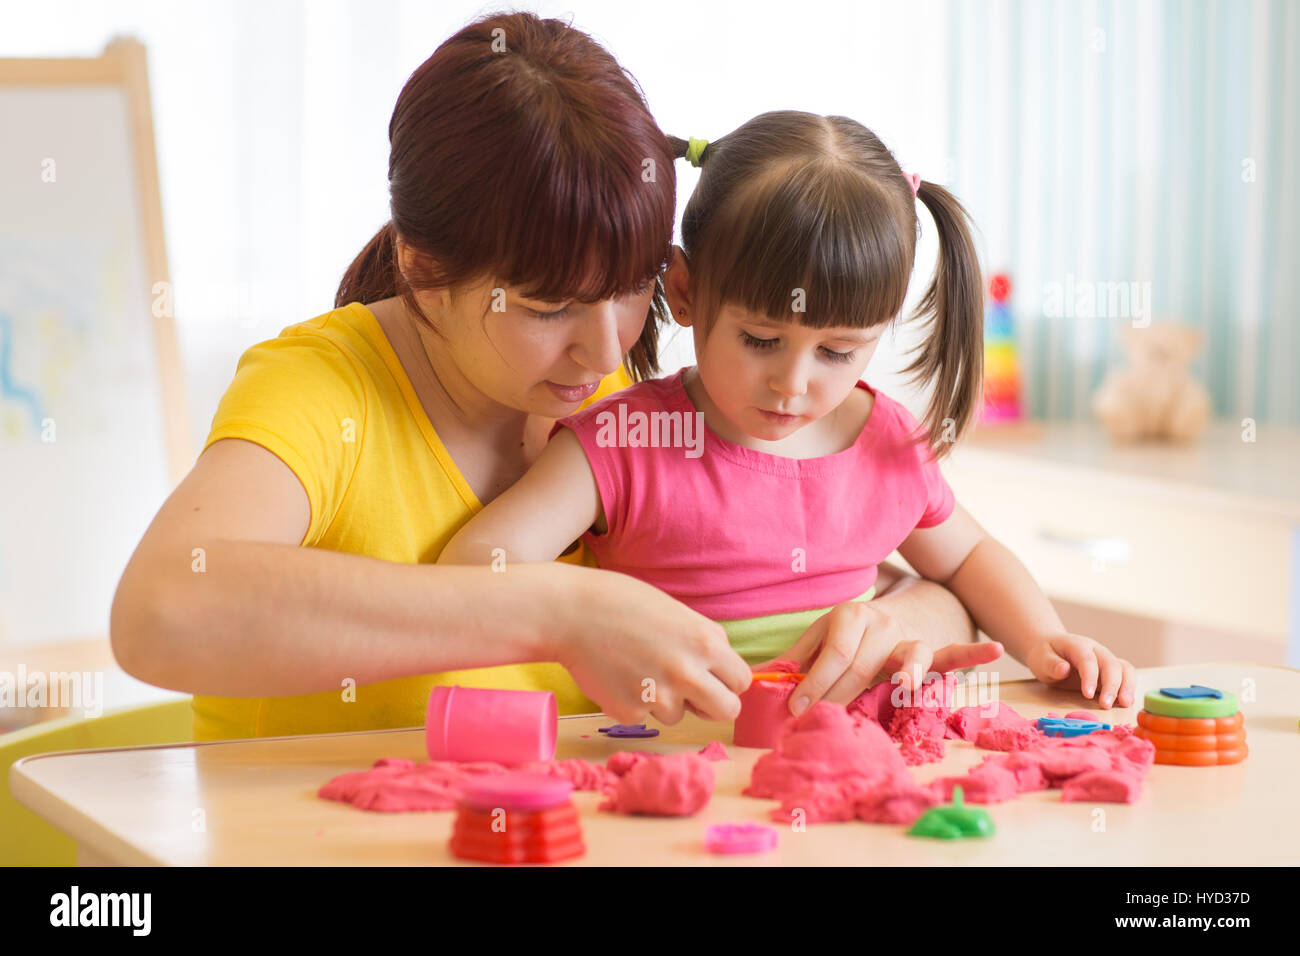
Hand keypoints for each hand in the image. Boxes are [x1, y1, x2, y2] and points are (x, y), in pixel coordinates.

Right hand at [548, 567, 751, 724]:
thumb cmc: (623, 604)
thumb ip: (705, 643)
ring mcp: (658, 698)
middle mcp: (687, 673)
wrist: (569, 613)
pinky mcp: (629, 714)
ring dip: (665, 701)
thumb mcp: (678, 613)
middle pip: (726, 711)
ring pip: (679, 715)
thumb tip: (724, 671)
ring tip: (638, 668)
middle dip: (711, 705)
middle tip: (691, 692)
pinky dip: (634, 703)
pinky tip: (618, 676)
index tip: (714, 679)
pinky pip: (644, 718)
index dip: (727, 681)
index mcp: (705, 643)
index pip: (742, 682)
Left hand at [757, 601, 1003, 715]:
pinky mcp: (932, 649)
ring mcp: (908, 636)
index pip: (830, 657)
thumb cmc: (846, 635)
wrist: (891, 612)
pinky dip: (974, 653)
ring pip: (906, 658)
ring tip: (902, 686)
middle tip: (821, 718)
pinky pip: (955, 653)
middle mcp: (880, 623)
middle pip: (861, 666)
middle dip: (838, 695)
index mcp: (847, 617)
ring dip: (904, 674)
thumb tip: (758, 680)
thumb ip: (794, 658)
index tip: (795, 709)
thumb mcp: (816, 637)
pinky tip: (995, 651)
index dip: (812, 684)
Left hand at [1025, 633, 1136, 708]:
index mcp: (1077, 645)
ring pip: (1124, 668)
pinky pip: (1126, 676)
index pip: (1087, 659)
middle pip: (1110, 664)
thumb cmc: (1046, 655)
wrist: (1051, 650)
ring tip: (1124, 704)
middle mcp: (1096, 650)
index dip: (1090, 676)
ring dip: (1127, 686)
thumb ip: (1050, 664)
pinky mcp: (1110, 671)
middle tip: (1106, 705)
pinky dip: (1128, 688)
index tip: (1088, 694)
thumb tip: (1064, 669)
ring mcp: (1105, 660)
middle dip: (1111, 685)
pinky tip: (1125, 702)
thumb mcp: (1040, 659)